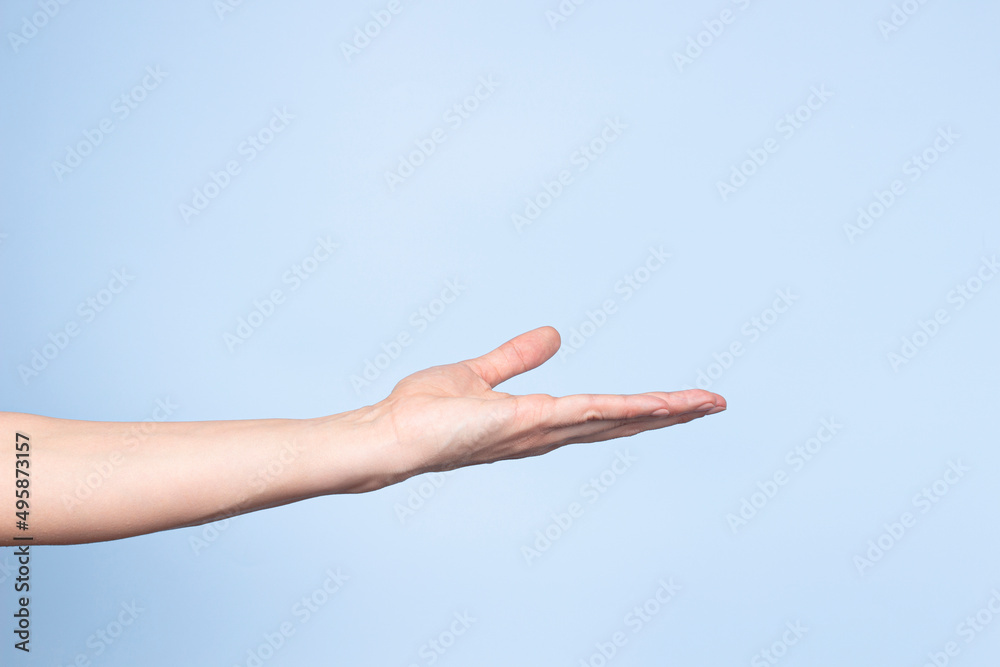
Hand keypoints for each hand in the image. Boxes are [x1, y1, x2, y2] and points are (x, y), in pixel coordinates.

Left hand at [362, 326, 725, 486]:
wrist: (388, 435)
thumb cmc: (423, 412)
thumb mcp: (481, 374)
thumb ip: (516, 358)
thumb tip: (554, 334)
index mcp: (539, 422)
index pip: (602, 416)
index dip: (643, 411)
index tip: (681, 402)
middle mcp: (547, 434)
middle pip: (620, 424)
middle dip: (669, 416)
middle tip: (715, 405)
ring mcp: (539, 431)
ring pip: (613, 421)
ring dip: (661, 413)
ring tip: (705, 404)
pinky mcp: (525, 423)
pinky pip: (584, 413)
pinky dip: (623, 410)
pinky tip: (655, 405)